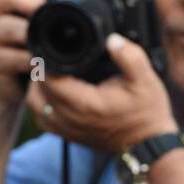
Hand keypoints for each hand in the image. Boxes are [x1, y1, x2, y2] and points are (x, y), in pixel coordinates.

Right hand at [0, 0, 51, 105]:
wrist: (10, 84)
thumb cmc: (33, 45)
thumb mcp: (44, 21)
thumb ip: (57, 4)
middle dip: (28, 0)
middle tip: (45, 8)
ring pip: (4, 26)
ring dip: (27, 32)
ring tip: (45, 38)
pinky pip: (8, 56)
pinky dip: (27, 59)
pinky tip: (39, 62)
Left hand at [25, 33, 178, 153]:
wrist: (148, 144)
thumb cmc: (146, 113)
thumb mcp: (145, 80)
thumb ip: (129, 56)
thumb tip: (112, 39)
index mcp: (85, 103)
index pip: (49, 79)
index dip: (47, 62)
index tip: (55, 49)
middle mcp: (70, 119)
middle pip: (37, 92)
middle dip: (40, 73)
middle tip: (52, 58)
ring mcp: (67, 130)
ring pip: (35, 106)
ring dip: (38, 89)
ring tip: (52, 74)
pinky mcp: (67, 136)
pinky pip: (42, 119)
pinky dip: (42, 104)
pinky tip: (54, 93)